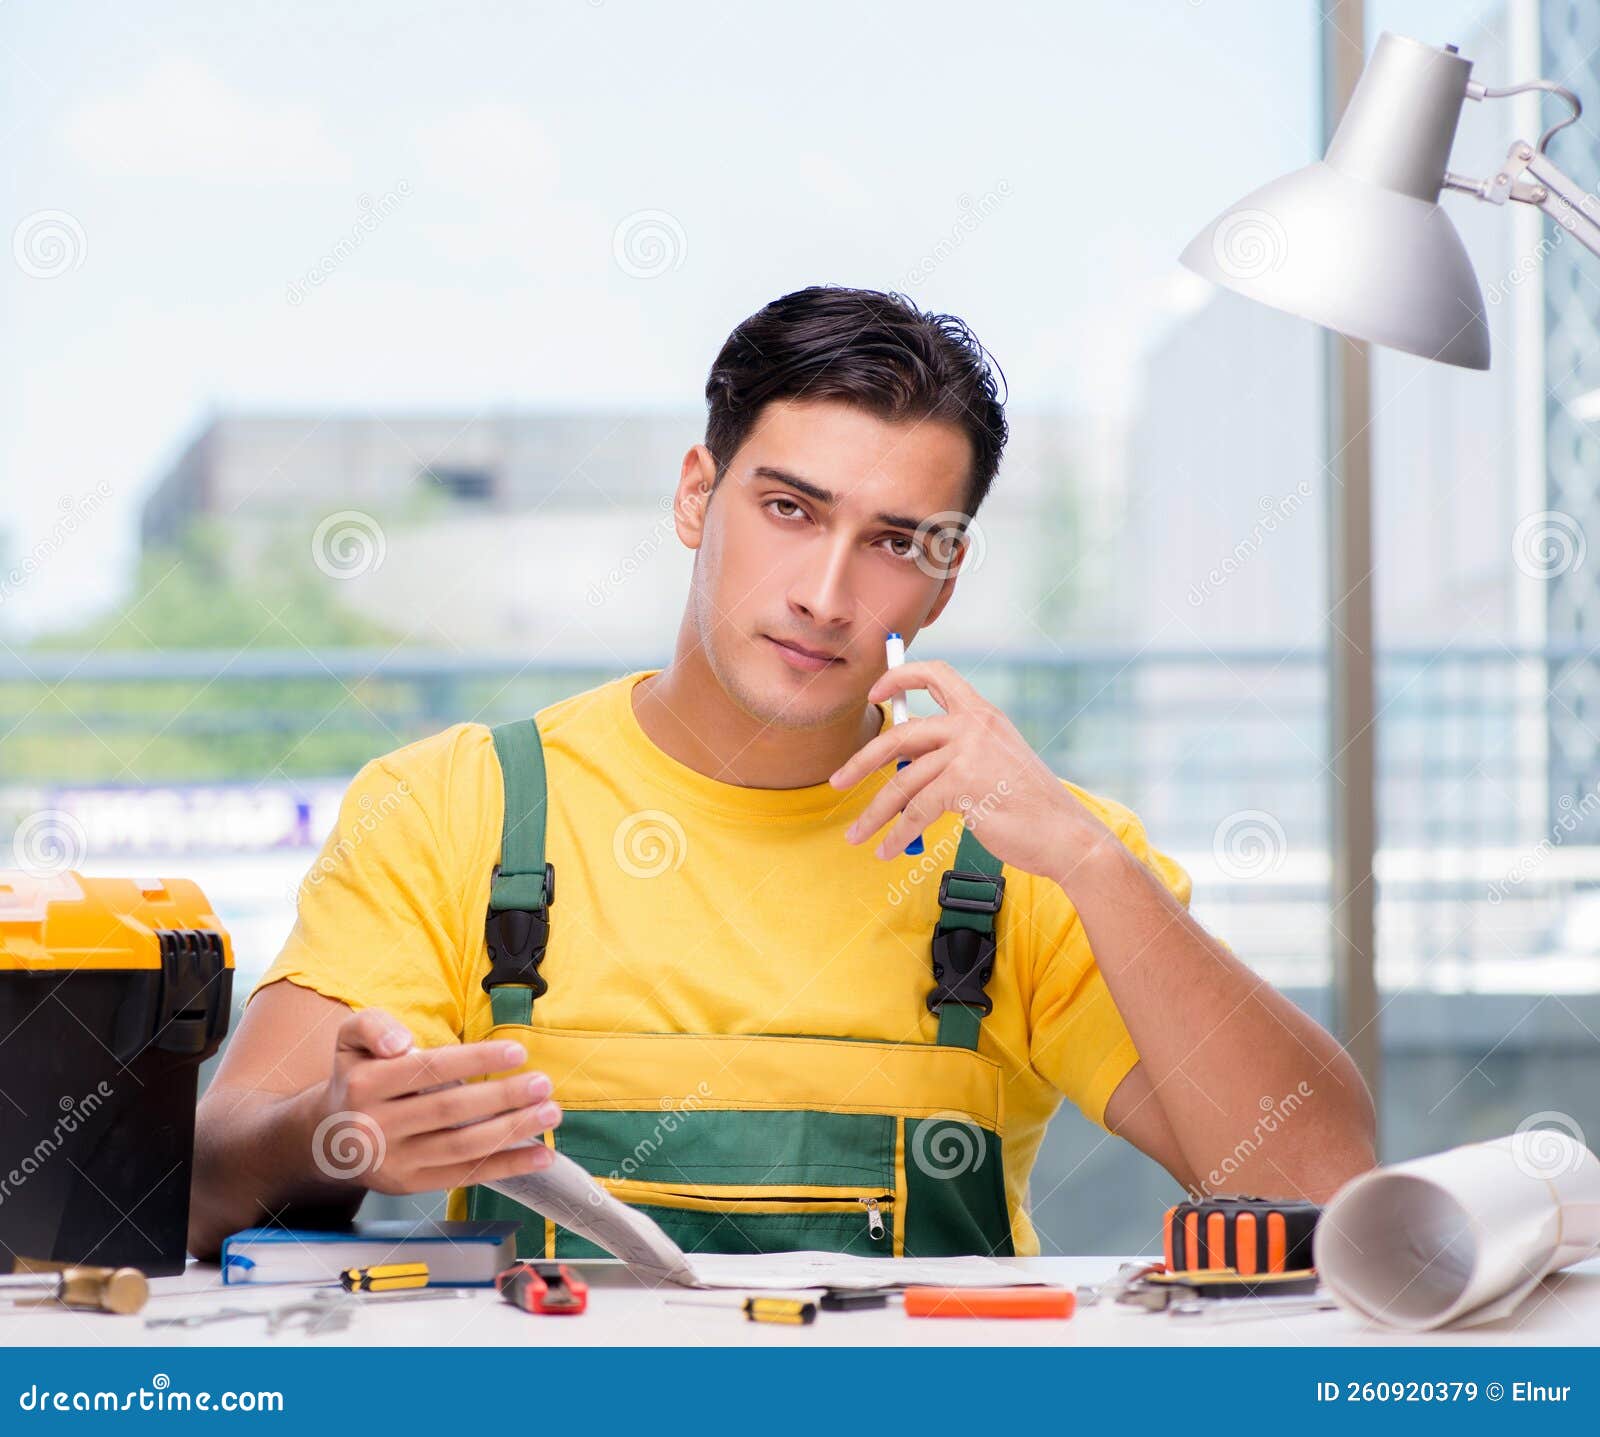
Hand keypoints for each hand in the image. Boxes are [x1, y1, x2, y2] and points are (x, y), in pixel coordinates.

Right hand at [310, 1009, 561, 1195]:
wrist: (327, 1139)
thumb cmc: (354, 1078)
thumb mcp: (351, 1040)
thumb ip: (374, 1026)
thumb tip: (403, 1043)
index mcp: (365, 1085)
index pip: (428, 1070)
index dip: (475, 1060)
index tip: (517, 1051)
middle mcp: (377, 1126)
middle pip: (450, 1111)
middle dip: (503, 1097)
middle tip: (543, 1084)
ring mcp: (395, 1161)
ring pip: (462, 1148)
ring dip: (511, 1132)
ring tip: (549, 1114)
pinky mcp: (412, 1185)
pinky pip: (464, 1177)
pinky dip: (506, 1167)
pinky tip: (538, 1156)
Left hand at [829, 658, 1115, 883]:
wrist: (1066, 837)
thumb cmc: (1030, 808)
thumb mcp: (994, 764)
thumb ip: (954, 754)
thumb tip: (902, 764)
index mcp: (983, 714)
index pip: (938, 674)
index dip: (899, 678)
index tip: (875, 695)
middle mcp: (974, 725)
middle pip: (900, 732)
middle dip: (861, 760)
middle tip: (835, 781)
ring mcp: (968, 752)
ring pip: (901, 781)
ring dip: (874, 814)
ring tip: (856, 836)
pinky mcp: (964, 783)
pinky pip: (916, 811)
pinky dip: (898, 835)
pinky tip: (889, 851)